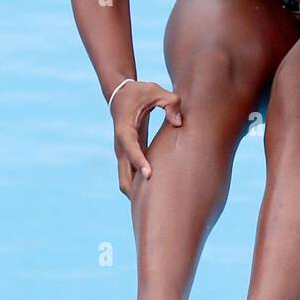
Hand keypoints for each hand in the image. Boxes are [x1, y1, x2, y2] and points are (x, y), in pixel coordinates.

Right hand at [110, 79, 182, 197]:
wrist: (120, 95)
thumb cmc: (140, 92)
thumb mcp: (155, 90)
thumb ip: (170, 103)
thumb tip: (178, 123)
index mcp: (125, 130)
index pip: (131, 149)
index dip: (140, 162)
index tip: (149, 176)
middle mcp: (121, 146)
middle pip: (124, 177)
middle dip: (136, 192)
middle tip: (154, 205)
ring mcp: (123, 154)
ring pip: (126, 182)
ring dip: (138, 195)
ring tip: (157, 209)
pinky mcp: (129, 157)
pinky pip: (132, 178)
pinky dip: (140, 190)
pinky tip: (157, 198)